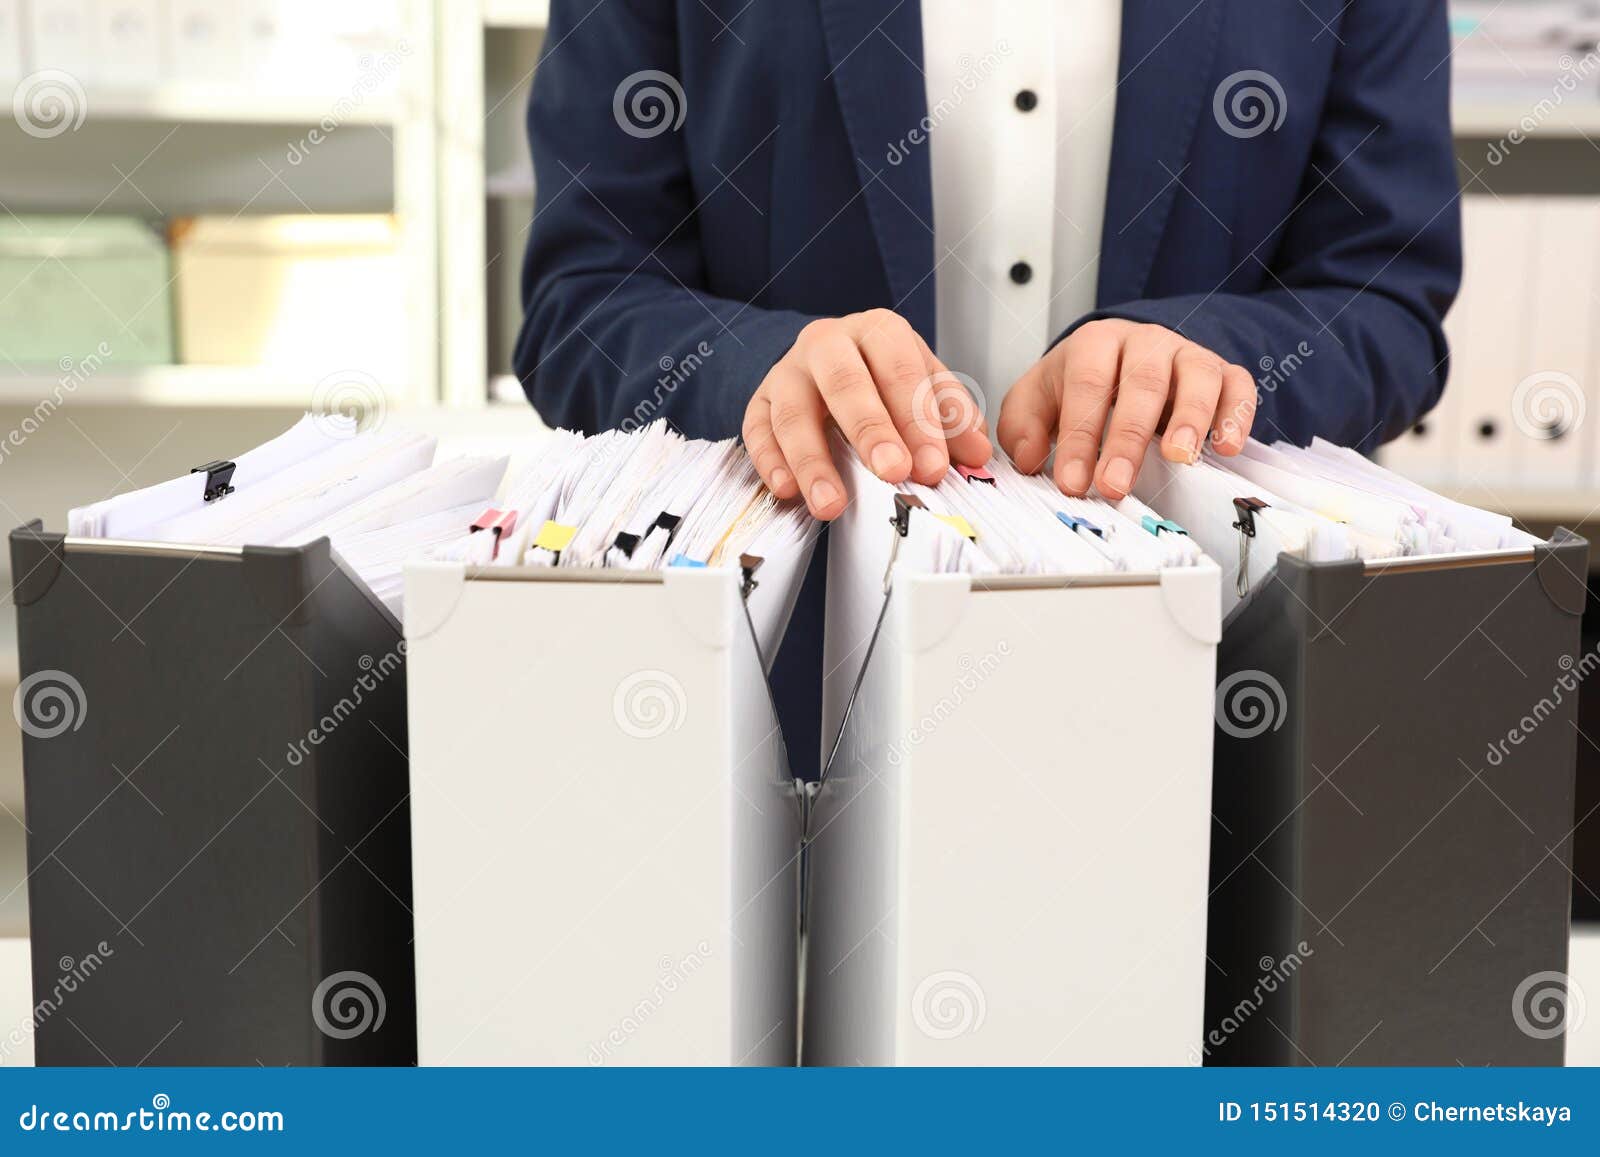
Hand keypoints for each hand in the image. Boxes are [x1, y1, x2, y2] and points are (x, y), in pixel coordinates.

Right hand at [742, 309, 991, 518]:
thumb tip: (978, 453)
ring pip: (793, 410)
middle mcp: (828, 343)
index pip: (900, 369)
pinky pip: (757, 429)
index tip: (933, 466)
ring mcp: (788, 371)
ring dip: (813, 460)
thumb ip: (950, 417)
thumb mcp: (923, 387)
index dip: (918, 419)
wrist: (826, 365)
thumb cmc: (881, 379)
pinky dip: (770, 461)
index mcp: (878, 331)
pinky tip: (787, 490)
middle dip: (870, 430)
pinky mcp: (759, 401)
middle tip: (893, 473)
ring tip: (832, 504)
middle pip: (845, 381)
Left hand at [996, 319, 1256, 499]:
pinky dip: (1237, 415)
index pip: (1086, 386)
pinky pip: (1237, 386)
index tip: (1073, 482)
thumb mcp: (1038, 398)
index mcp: (1095, 344)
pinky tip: (1227, 447)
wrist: (1122, 358)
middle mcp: (1145, 342)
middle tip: (1115, 484)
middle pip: (1142, 383)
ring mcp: (1187, 355)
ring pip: (1197, 376)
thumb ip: (1022, 426)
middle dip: (1127, 438)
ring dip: (1190, 418)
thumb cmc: (1079, 383)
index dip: (1080, 437)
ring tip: (1180, 458)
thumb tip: (1029, 458)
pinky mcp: (1222, 373)